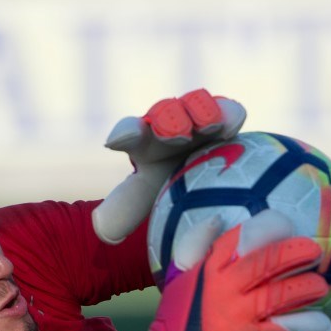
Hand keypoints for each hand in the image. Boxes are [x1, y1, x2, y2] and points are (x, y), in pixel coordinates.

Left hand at [91, 88, 246, 244]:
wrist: (208, 186)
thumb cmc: (169, 192)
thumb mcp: (142, 202)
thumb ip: (121, 212)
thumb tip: (100, 226)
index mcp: (144, 142)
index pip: (131, 132)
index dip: (125, 133)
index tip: (116, 143)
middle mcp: (171, 123)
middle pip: (165, 114)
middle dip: (169, 121)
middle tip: (176, 136)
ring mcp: (199, 118)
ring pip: (196, 105)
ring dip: (199, 112)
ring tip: (206, 125)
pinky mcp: (228, 120)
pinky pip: (229, 111)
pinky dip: (229, 114)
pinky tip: (229, 129)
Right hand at [146, 211, 330, 330]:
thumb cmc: (178, 313)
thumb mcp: (178, 275)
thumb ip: (196, 246)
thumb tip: (217, 219)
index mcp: (208, 270)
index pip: (238, 240)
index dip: (265, 227)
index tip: (284, 222)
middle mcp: (222, 290)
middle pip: (264, 263)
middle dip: (293, 253)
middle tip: (314, 250)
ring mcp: (236, 317)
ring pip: (276, 296)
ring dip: (303, 288)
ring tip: (320, 285)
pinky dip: (303, 328)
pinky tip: (323, 324)